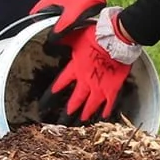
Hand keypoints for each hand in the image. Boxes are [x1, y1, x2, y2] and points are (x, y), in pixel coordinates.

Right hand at [32, 0, 111, 40]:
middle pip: (43, 14)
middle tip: (51, 35)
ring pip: (51, 12)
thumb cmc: (84, 1)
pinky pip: (59, 9)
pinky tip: (68, 22)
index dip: (36, 26)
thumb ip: (59, 29)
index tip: (40, 35)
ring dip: (54, 20)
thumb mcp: (70, 18)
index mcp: (48, 0)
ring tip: (60, 30)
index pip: (34, 15)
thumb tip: (50, 40)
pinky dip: (61, 16)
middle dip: (45, 24)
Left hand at [52, 7, 141, 121]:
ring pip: (90, 105)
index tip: (43, 106)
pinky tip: (103, 118)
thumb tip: (48, 44)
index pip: (60, 84)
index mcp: (75, 69)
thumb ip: (61, 41)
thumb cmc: (96, 36)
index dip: (51, 95)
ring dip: (84, 114)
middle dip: (67, 112)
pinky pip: (110, 103)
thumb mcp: (74, 37)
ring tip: (80, 123)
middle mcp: (86, 81)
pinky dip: (106, 111)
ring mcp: (100, 87)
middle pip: (75, 100)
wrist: (116, 38)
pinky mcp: (113, 88)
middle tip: (61, 122)